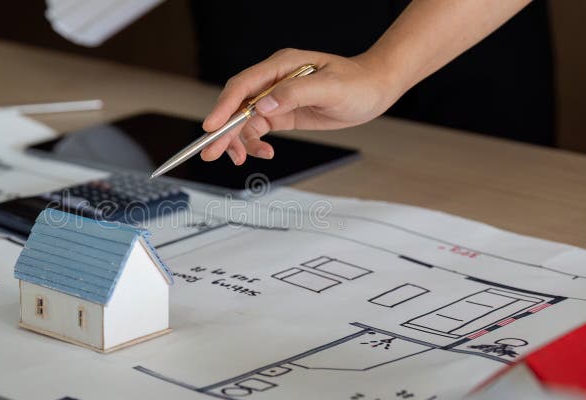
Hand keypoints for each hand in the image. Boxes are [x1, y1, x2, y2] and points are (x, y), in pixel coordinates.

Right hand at [200, 48, 402, 164]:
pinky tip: (262, 153)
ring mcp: (276, 97)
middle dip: (223, 129)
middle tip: (211, 152)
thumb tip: (263, 105)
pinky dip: (255, 143)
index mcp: (281, 66)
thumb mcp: (330, 87)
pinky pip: (258, 128)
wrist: (375, 90)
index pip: (244, 85)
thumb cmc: (358, 83)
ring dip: (237, 140)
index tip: (212, 126)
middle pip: (237, 104)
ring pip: (244, 120)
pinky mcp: (282, 112)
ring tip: (238, 159)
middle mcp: (273, 80)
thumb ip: (295, 93)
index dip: (225, 106)